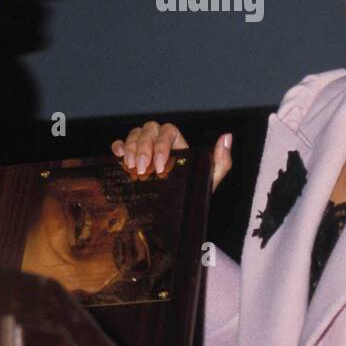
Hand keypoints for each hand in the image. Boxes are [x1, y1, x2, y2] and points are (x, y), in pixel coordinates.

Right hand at [111, 122, 232, 191]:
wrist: (175, 215)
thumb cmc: (192, 194)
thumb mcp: (210, 180)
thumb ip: (221, 161)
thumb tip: (227, 137)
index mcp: (178, 144)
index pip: (168, 132)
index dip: (161, 145)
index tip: (159, 166)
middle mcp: (160, 142)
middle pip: (149, 130)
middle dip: (143, 148)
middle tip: (141, 169)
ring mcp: (144, 149)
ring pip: (135, 134)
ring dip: (130, 148)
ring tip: (131, 167)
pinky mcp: (130, 158)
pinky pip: (121, 143)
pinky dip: (118, 146)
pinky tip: (118, 157)